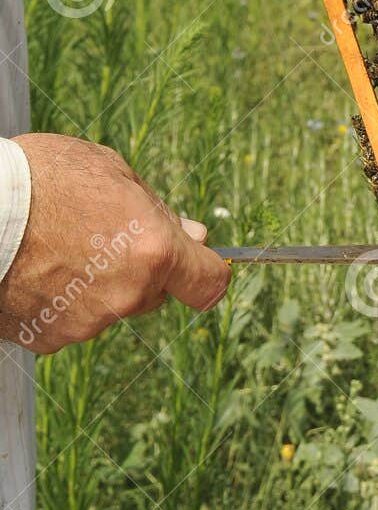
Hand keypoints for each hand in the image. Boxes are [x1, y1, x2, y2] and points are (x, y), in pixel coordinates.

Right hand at [0, 134, 230, 353]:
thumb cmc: (41, 178)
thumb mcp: (111, 171)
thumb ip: (158, 211)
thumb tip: (194, 236)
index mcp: (154, 252)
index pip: (209, 283)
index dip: (208, 272)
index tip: (200, 264)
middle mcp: (128, 295)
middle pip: (155, 292)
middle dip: (141, 268)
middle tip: (100, 232)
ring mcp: (87, 323)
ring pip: (110, 305)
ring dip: (97, 283)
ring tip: (55, 244)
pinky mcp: (49, 338)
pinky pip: (69, 319)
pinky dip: (60, 299)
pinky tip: (36, 267)